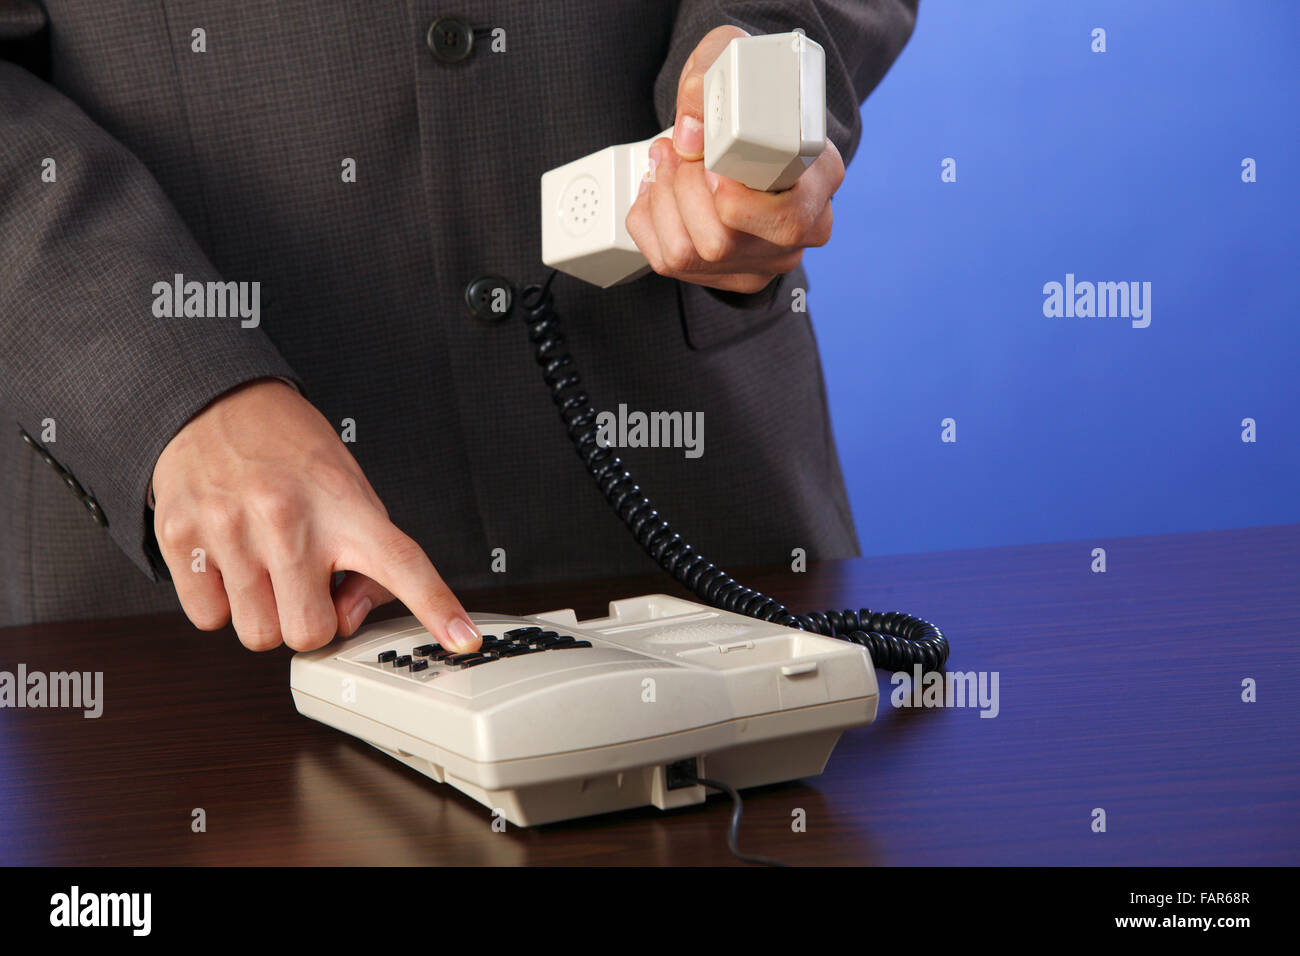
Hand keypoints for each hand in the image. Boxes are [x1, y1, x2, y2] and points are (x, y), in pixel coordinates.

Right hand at [151, 379, 480, 652]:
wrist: (212, 399)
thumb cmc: (288, 448)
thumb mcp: (346, 485)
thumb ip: (363, 554)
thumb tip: (348, 616)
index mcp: (343, 504)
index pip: (402, 563)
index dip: (437, 607)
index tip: (464, 641)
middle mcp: (288, 518)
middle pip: (311, 632)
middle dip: (311, 619)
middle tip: (305, 582)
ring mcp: (231, 530)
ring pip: (258, 635)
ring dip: (266, 613)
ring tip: (265, 566)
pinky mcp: (181, 539)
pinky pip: (208, 619)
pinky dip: (221, 602)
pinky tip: (229, 562)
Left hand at [626, 25, 843, 293]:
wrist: (751, 119)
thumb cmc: (750, 95)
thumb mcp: (732, 60)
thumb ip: (708, 80)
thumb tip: (688, 136)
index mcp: (821, 178)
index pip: (788, 218)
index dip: (737, 202)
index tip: (711, 166)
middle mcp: (803, 228)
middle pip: (725, 241)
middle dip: (683, 192)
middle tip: (677, 151)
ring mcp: (767, 259)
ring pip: (691, 255)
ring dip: (661, 202)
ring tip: (664, 162)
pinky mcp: (732, 274)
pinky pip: (669, 263)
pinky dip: (649, 221)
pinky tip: (659, 191)